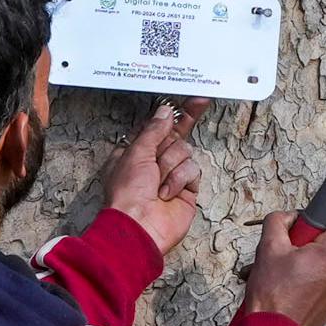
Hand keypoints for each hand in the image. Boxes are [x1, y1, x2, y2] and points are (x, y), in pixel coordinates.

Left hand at [98, 102, 201, 259]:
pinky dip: (179, 180)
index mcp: (137, 151)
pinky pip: (192, 171)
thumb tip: (166, 111)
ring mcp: (172, 176)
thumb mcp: (136, 152)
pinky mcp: (187, 190)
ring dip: (170, 166)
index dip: (177, 114)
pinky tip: (167, 194)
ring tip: (158, 185)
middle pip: (177, 138)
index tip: (197, 98)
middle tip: (157, 163)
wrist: (139, 226)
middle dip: (168, 148)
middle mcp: (155, 162)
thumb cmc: (128, 192)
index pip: (161, 126)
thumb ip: (155, 129)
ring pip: (185, 152)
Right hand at [239, 207, 325, 325]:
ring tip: (293, 264)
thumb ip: (278, 222)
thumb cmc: (273, 296)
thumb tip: (287, 217)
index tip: (312, 219)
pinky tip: (295, 281)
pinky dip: (318, 272)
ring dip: (319, 253)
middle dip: (323, 233)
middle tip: (298, 242)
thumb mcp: (268, 248)